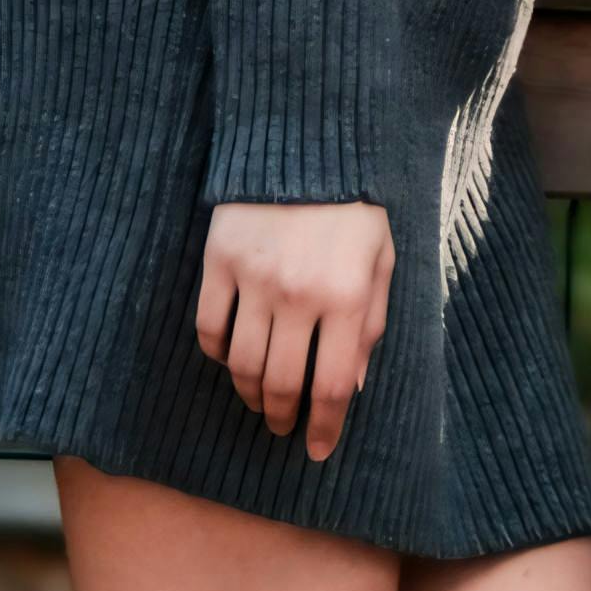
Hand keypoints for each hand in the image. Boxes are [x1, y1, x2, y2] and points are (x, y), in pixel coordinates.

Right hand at [197, 201, 392, 462]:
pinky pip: (209, 327)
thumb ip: (371, 324)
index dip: (325, 427)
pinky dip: (218, 354)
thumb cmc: (355, 206)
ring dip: (250, 395)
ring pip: (242, 365)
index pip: (333, 385)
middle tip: (283, 428)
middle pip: (282, 384)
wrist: (306, 140)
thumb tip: (354, 387)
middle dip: (282, 418)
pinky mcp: (219, 260)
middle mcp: (299, 294)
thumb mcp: (381, 261)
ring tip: (259, 401)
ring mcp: (254, 278)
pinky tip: (231, 359)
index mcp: (347, 296)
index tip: (318, 450)